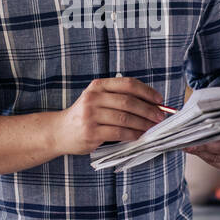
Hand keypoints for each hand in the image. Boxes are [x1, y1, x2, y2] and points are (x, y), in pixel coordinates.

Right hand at [51, 77, 165, 155]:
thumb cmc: (84, 115)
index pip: (128, 84)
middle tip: (160, 117)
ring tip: (153, 127)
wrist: (59, 131)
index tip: (159, 100)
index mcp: (98, 86)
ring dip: (143, 124)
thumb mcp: (97, 99)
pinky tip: (140, 136)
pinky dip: (133, 134)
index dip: (147, 91)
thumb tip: (151, 104)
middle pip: (128, 101)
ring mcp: (91, 115)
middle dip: (148, 110)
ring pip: (125, 118)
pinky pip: (118, 133)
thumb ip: (119, 98)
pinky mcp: (91, 132)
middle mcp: (93, 98)